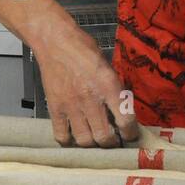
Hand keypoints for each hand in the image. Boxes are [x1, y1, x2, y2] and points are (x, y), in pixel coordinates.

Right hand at [35, 28, 139, 147]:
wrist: (54, 41)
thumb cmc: (82, 49)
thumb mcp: (107, 66)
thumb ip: (114, 90)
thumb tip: (121, 112)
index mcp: (108, 85)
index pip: (125, 121)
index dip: (130, 134)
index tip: (130, 135)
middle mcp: (90, 98)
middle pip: (104, 137)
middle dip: (111, 143)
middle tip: (113, 141)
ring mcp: (71, 105)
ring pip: (84, 140)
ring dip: (92, 144)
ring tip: (94, 140)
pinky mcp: (54, 107)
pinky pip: (61, 135)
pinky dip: (69, 141)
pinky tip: (73, 137)